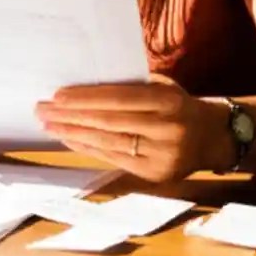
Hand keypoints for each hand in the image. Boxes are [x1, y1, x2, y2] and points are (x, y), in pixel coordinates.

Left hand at [35, 74, 227, 182]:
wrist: (212, 137)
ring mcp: (162, 155)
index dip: (86, 97)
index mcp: (168, 101)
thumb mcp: (163, 86)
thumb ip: (132, 84)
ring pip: (109, 143)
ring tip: (49, 125)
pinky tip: (69, 140)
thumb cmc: (178, 104)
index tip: (57, 95)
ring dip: (73, 134)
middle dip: (71, 116)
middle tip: (42, 110)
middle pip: (109, 122)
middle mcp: (167, 129)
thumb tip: (85, 81)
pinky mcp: (156, 174)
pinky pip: (114, 159)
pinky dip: (88, 148)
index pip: (119, 98)